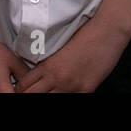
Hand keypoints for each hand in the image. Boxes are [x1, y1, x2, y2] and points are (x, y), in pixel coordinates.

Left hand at [15, 17, 130, 92]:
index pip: (24, 85)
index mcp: (49, 65)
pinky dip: (68, 96)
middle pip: (31, 95)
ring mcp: (72, 85)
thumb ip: (50, 62)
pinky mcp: (86, 89)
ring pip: (49, 100)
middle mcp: (57, 78)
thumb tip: (41, 73)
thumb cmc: (88, 33)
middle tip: (36, 92)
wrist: (108, 30)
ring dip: (48, 96)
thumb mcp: (62, 47)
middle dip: (31, 95)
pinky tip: (69, 91)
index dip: (22, 89)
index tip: (26, 89)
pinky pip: (71, 100)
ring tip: (54, 91)